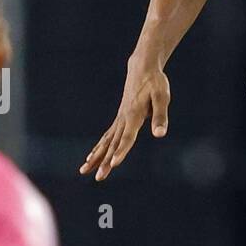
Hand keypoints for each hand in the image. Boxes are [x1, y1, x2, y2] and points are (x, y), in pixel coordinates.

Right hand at [79, 56, 170, 180]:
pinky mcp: (119, 118)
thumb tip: (160, 134)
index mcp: (134, 115)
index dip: (121, 151)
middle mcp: (124, 119)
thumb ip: (160, 116)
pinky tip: (91, 158)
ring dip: (96, 157)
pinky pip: (107, 136)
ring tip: (84, 171)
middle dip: (105, 161)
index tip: (114, 164)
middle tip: (99, 177)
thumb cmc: (155, 82)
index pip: (128, 137)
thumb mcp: (162, 97)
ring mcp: (119, 119)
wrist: (142, 68)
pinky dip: (99, 147)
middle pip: (114, 143)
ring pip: (106, 141)